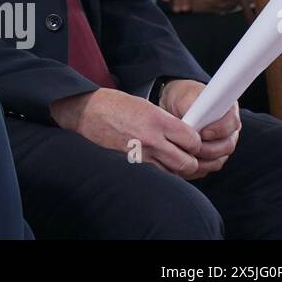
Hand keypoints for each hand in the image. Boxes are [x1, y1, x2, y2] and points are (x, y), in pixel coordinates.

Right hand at [48, 87, 203, 177]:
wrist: (86, 112)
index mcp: (158, 121)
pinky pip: (156, 175)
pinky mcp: (131, 164)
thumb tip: (185, 136)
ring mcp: (141, 155)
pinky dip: (161, 173)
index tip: (191, 141)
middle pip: (188, 163)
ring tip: (171, 159)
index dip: (196, 143)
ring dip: (176, 169)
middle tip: (185, 154)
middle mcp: (152, 140)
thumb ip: (167, 122)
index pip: (193, 141)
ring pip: (174, 174)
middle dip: (191, 161)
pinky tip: (157, 164)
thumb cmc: (115, 105)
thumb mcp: (146, 106)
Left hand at [157, 80, 239, 178]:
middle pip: (227, 146)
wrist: (175, 106)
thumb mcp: (185, 96)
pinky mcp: (214, 157)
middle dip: (206, 148)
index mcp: (228, 111)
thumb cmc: (183, 98)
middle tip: (189, 146)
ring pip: (218, 160)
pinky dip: (195, 168)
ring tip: (183, 154)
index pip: (232, 123)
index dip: (218, 130)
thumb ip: (191, 106)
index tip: (202, 132)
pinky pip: (209, 168)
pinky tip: (183, 162)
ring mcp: (223, 145)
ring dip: (200, 160)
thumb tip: (193, 121)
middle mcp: (230, 130)